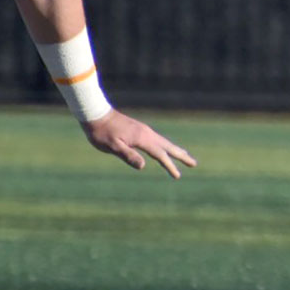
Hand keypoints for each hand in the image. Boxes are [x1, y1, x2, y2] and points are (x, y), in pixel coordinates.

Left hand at [82, 110, 197, 178]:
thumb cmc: (101, 132)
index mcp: (142, 139)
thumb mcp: (112, 146)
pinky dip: (165, 146)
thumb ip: (127, 155)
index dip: (169, 166)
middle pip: (168, 147)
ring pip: (164, 142)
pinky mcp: (139, 130)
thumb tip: (142, 166)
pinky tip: (164, 148)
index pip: (160, 155)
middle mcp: (147, 133)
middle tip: (194, 163)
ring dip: (175, 150)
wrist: (96, 114)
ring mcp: (144, 131)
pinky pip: (157, 140)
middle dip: (181, 156)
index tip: (178, 176)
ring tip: (184, 155)